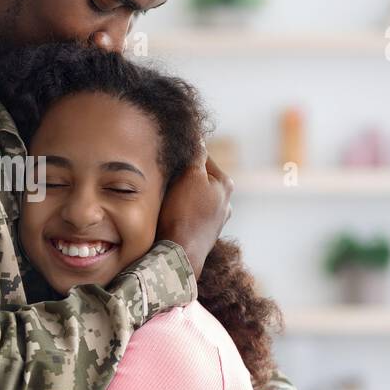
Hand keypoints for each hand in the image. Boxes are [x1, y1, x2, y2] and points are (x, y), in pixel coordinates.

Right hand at [155, 144, 231, 277]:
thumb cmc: (183, 214)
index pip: (202, 156)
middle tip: (163, 178)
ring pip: (193, 196)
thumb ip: (195, 154)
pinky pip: (189, 213)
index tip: (167, 158)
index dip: (182, 155)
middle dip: (182, 176)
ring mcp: (216, 220)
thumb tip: (197, 135)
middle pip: (198, 177)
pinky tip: (169, 215)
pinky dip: (180, 211)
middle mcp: (225, 202)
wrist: (178, 254)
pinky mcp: (203, 234)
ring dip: (180, 194)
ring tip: (164, 199)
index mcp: (225, 184)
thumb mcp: (189, 176)